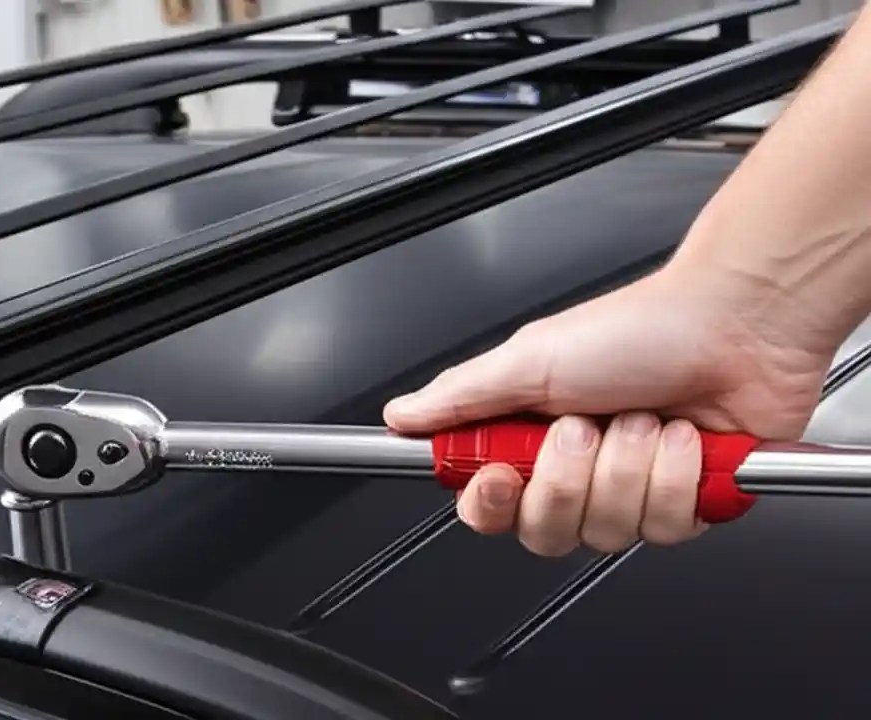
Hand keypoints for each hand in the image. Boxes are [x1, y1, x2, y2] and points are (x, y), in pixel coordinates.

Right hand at [382, 264, 835, 555]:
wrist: (736, 323)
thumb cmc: (640, 328)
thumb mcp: (529, 358)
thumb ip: (460, 397)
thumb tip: (402, 416)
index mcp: (531, 436)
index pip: (487, 506)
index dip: (489, 503)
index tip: (499, 474)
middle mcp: (578, 469)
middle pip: (544, 531)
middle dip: (567, 479)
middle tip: (583, 426)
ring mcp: (631, 489)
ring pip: (608, 532)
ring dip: (628, 467)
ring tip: (645, 417)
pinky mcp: (686, 503)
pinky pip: (666, 527)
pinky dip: (677, 476)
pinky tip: (685, 438)